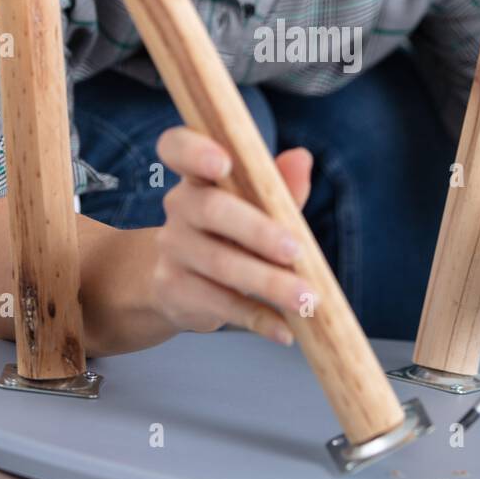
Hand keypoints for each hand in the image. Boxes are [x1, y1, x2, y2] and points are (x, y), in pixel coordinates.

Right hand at [140, 127, 314, 345]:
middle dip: (257, 231)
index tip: (223, 161)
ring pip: (220, 264)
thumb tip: (302, 158)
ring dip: (268, 283)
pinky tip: (285, 330)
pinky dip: (258, 318)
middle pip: (212, 210)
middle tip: (295, 251)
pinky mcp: (174, 290)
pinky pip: (220, 304)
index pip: (178, 148)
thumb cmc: (229, 231)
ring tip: (307, 298)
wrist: (175, 282)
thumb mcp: (253, 205)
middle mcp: (178, 207)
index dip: (196, 151)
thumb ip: (277, 184)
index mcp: (197, 175)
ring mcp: (172, 249)